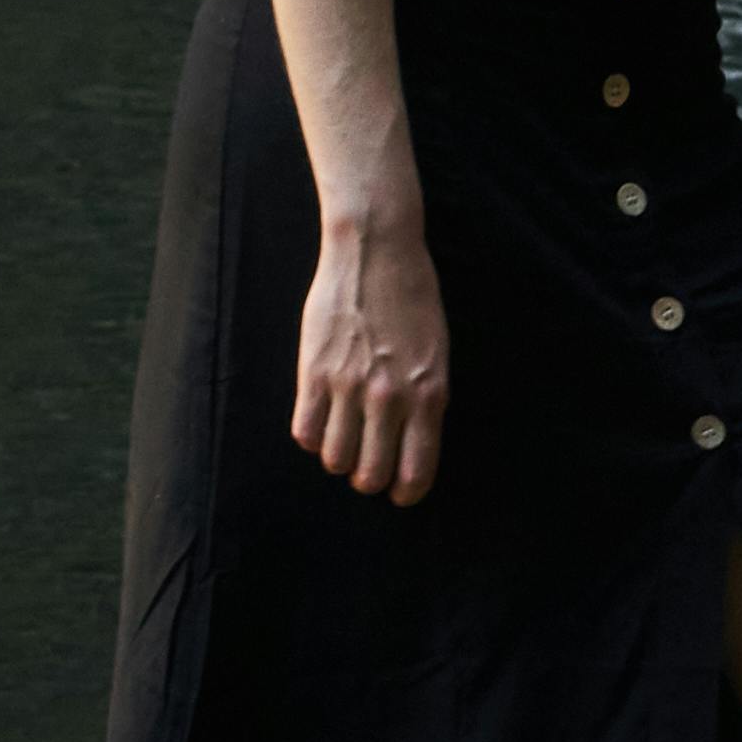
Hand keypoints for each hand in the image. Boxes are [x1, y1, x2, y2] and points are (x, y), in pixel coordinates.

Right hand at [295, 204, 450, 503]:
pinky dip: (311, 434)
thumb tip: (412, 446)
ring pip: (335, 460)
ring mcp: (349, 386)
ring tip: (343, 434)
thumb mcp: (437, 351)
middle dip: (368, 478)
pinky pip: (304, 432)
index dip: (405, 492)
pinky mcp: (313, 371)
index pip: (415, 472)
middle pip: (370, 476)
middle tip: (366, 461)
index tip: (398, 491)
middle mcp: (390, 397)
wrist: (376, 248)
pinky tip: (320, 415)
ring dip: (338, 456)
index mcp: (429, 394)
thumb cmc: (412, 297)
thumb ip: (426, 399)